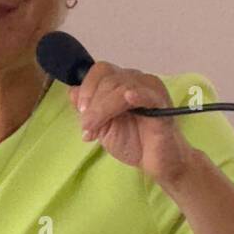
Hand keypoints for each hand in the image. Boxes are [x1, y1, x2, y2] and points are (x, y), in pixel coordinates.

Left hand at [69, 62, 192, 184]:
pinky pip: (149, 95)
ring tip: (96, 130)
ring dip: (103, 109)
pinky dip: (138, 95)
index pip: (101, 71)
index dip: (87, 88)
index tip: (80, 111)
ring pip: (122, 88)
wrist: (156, 162)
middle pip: (109, 80)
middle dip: (93, 105)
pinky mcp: (161, 104)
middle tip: (87, 127)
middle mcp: (136, 81)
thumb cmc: (133, 142)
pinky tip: (128, 98)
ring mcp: (150, 90)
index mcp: (122, 83)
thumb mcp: (103, 127)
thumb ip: (89, 109)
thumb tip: (72, 90)